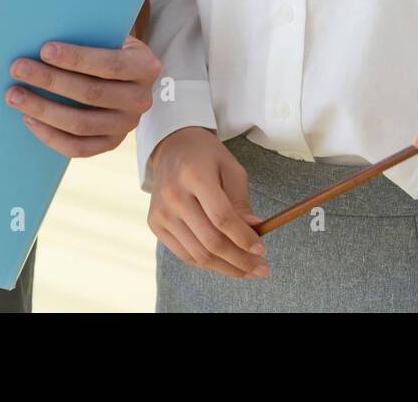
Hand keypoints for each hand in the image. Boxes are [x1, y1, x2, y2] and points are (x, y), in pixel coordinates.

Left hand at [4, 35, 159, 156]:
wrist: (126, 74)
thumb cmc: (108, 46)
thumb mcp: (108, 35)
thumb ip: (87, 36)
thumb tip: (41, 36)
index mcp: (145, 66)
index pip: (110, 64)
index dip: (76, 58)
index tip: (44, 49)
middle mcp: (141, 99)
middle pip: (90, 94)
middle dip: (50, 80)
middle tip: (17, 68)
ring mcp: (127, 126)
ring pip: (80, 124)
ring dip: (42, 109)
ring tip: (14, 95)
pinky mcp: (111, 143)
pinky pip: (78, 148)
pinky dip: (50, 135)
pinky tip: (28, 118)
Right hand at [146, 127, 269, 277]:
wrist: (170, 147)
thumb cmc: (205, 156)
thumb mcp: (230, 168)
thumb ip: (241, 202)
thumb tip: (253, 234)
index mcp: (194, 175)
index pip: (222, 218)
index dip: (244, 238)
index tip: (262, 250)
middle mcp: (173, 195)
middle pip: (210, 241)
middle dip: (240, 260)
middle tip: (261, 267)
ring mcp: (161, 212)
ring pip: (198, 255)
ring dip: (227, 267)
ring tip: (247, 270)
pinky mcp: (155, 224)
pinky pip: (185, 254)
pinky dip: (207, 263)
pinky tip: (225, 263)